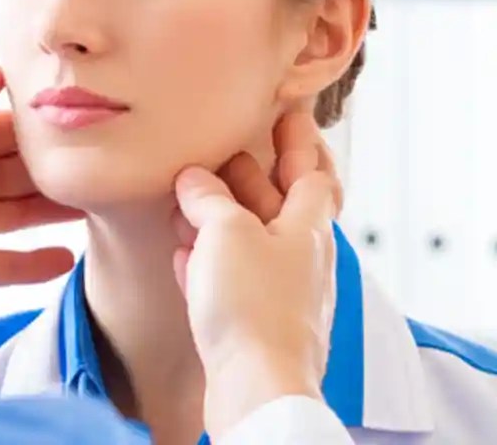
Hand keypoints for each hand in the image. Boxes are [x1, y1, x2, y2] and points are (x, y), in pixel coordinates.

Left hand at [0, 68, 82, 347]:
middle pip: (24, 169)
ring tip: (103, 200)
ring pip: (26, 213)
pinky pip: (11, 267)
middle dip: (62, 163)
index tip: (87, 113)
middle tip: (108, 156)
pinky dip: (39, 264)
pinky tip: (71, 256)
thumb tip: (3, 71)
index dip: (44, 123)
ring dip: (61, 208)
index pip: (8, 127)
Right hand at [172, 108, 340, 439]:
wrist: (258, 388)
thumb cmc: (254, 307)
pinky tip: (186, 256)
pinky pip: (234, 283)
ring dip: (221, 220)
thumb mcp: (226, 231)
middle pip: (278, 204)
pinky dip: (210, 264)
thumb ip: (209, 198)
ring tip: (190, 200)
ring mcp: (282, 295)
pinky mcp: (256, 327)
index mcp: (309, 226)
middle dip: (251, 176)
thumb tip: (194, 180)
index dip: (298, 138)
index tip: (289, 109)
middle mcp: (303, 258)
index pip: (311, 168)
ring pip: (251, 243)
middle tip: (226, 151)